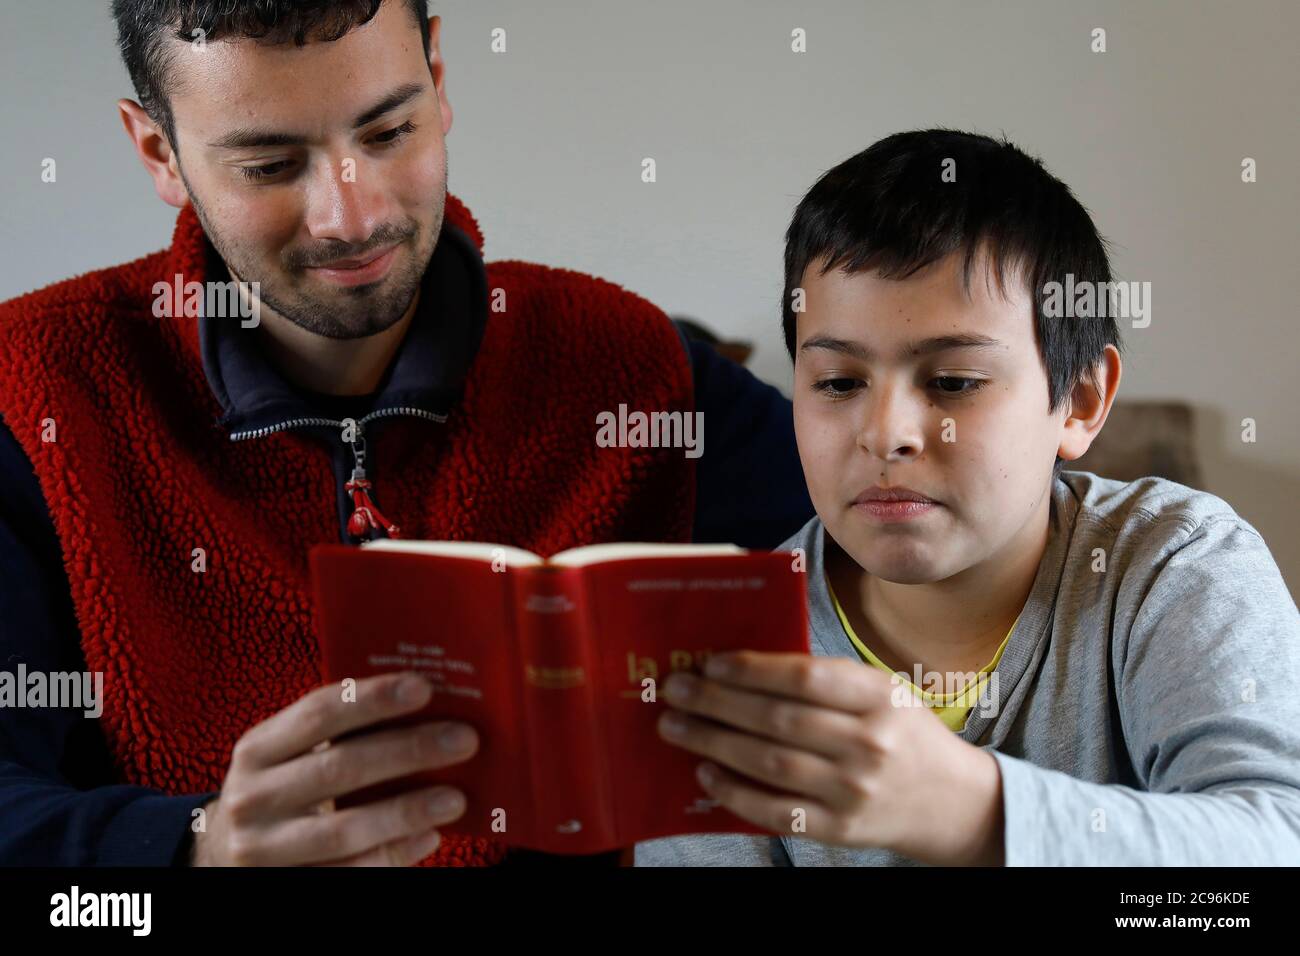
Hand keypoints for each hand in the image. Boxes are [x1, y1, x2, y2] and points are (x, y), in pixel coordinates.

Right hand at [191, 672, 477, 865]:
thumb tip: (428, 708)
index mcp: (258, 748)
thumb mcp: (290, 755)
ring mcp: (264, 848)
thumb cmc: (284, 788)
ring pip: (345, 828)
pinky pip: (350, 871)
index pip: (319, 712)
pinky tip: (429, 835)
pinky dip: (395, 853)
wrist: (228, 853)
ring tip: (455, 797)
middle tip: (463, 739)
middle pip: (340, 767)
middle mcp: (254, 796)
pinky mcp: (284, 883)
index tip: (424, 687)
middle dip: (408, 750)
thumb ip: (340, 733)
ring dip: (408, 810)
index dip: (372, 698)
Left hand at [657, 651, 1003, 865]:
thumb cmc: (903, 732)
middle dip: (716, 702)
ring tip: (676, 726)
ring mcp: (854, 790)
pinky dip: (735, 793)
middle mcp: (869, 742)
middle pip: (777, 719)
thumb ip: (825, 679)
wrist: (953, 801)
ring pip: (769, 763)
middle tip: (674, 690)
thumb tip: (742, 666)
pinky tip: (706, 774)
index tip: (709, 662)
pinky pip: (776, 811)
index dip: (750, 668)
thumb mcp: (880, 690)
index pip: (804, 676)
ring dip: (713, 743)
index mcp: (878, 695)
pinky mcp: (840, 829)